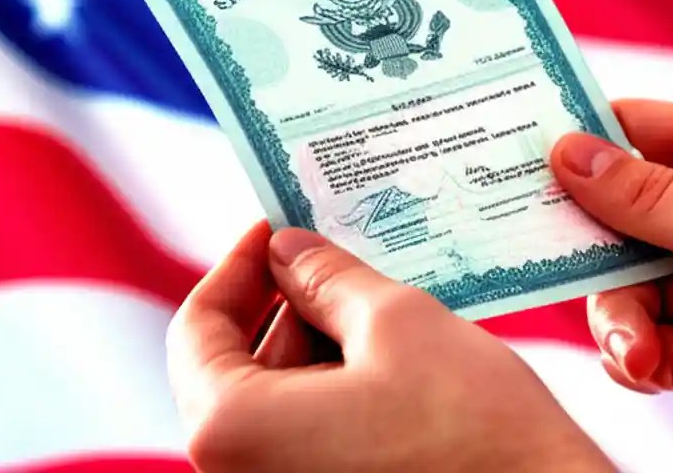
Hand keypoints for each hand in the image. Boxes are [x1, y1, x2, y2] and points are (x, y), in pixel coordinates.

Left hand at [167, 222, 612, 471]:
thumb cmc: (477, 436)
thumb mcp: (399, 326)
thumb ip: (327, 279)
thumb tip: (288, 251)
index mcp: (233, 431)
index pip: (195, 329)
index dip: (237, 266)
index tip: (274, 229)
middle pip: (229, 371)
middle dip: (279, 305)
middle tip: (329, 256)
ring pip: (270, 408)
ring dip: (309, 348)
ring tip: (367, 301)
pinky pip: (302, 443)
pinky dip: (329, 393)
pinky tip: (381, 358)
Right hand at [549, 100, 672, 471]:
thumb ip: (650, 198)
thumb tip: (565, 151)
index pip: (641, 130)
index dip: (580, 144)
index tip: (516, 165)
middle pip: (615, 217)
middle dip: (596, 259)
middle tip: (566, 280)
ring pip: (620, 286)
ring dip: (624, 324)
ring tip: (649, 357)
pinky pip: (641, 338)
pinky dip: (645, 359)